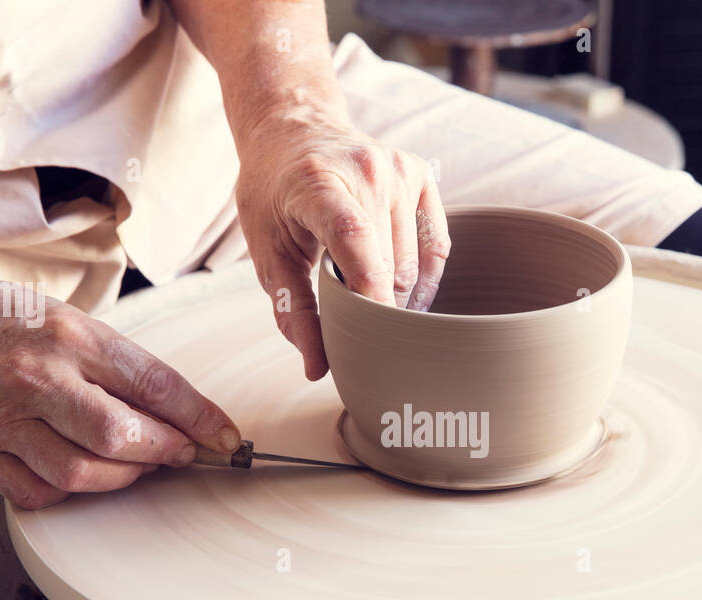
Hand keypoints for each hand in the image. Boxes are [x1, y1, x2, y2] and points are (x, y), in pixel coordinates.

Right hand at [0, 294, 240, 508]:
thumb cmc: (17, 326)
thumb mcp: (78, 324)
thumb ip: (127, 369)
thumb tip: (189, 418)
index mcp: (73, 338)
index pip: (153, 383)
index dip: (200, 418)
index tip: (227, 439)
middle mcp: (38, 378)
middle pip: (117, 436)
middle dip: (161, 452)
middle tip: (178, 452)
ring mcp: (5, 419)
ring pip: (79, 474)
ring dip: (123, 477)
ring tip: (135, 462)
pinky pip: (38, 493)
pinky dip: (70, 493)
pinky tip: (81, 471)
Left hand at [234, 111, 450, 380]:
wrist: (293, 128)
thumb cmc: (273, 194)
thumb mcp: (266, 250)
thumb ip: (291, 309)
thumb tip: (316, 369)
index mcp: (319, 183)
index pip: (354, 239)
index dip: (368, 292)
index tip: (373, 337)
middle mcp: (367, 170)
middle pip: (386, 266)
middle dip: (371, 306)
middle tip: (346, 318)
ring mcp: (399, 171)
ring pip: (412, 265)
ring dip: (392, 294)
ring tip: (361, 291)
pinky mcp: (421, 176)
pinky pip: (435, 247)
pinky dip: (422, 279)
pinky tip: (402, 293)